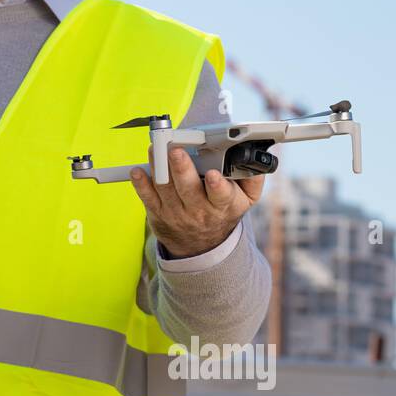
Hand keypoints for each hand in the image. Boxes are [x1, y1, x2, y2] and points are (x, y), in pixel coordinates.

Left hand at [130, 145, 265, 258]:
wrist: (200, 245)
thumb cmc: (222, 211)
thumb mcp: (245, 200)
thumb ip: (252, 178)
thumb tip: (258, 158)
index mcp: (222, 205)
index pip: (221, 195)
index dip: (218, 186)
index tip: (214, 175)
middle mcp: (199, 210)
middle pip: (189, 189)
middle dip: (182, 169)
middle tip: (177, 151)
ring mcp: (176, 212)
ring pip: (166, 188)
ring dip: (158, 167)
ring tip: (155, 149)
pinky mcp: (157, 212)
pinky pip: (147, 197)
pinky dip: (141, 183)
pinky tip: (137, 171)